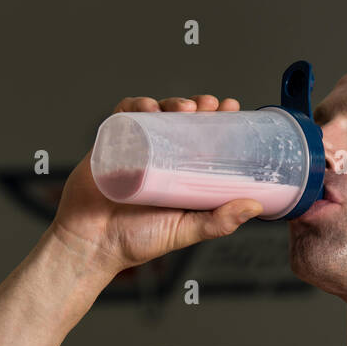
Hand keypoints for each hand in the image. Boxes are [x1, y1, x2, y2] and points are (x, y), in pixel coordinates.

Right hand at [51, 94, 263, 275]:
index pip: (206, 140)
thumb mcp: (185, 231)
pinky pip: (123, 115)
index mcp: (182, 175)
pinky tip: (148, 107)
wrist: (91, 244)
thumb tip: (255, 206)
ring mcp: (136, 149)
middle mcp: (162, 158)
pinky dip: (136, 105)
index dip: (220, 122)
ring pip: (157, 113)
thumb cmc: (136, 241)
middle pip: (184, 121)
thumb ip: (219, 221)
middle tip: (210, 105)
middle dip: (199, 106)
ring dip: (173, 102)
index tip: (232, 108)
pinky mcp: (111, 143)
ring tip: (185, 108)